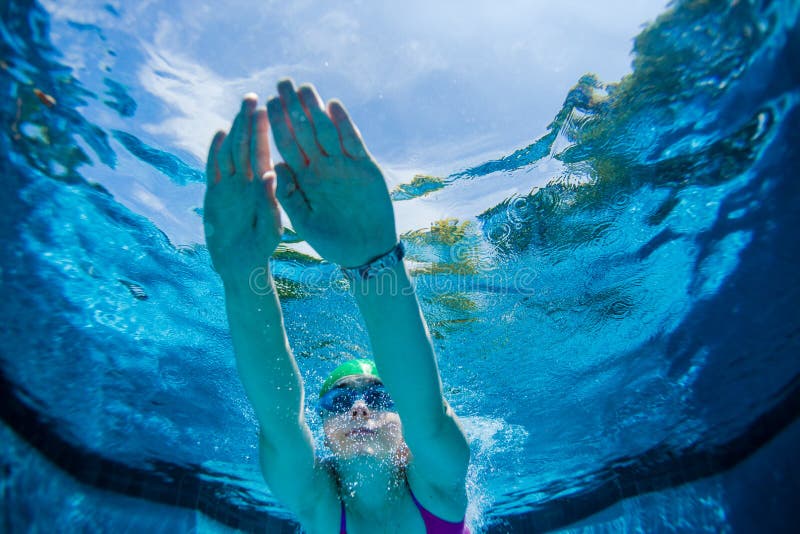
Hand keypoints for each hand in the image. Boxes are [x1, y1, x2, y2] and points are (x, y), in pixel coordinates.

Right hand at [204, 95, 281, 286]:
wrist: (240, 264)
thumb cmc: (261, 247)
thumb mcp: (270, 228)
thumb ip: (269, 202)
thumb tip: (271, 174)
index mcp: (263, 187)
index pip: (264, 153)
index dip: (265, 132)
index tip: (270, 109)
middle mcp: (247, 182)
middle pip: (246, 147)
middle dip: (249, 123)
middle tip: (252, 98)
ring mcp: (230, 186)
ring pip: (232, 153)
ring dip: (235, 131)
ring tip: (239, 110)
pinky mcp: (214, 194)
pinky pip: (215, 169)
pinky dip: (216, 152)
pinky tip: (220, 135)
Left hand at [266, 79, 396, 267]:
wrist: (366, 251)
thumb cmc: (332, 240)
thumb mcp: (305, 221)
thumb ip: (289, 195)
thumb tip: (272, 166)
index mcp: (304, 177)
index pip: (287, 144)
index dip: (277, 124)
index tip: (265, 103)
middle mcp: (322, 166)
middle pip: (305, 131)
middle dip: (293, 107)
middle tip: (282, 83)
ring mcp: (344, 164)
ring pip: (327, 130)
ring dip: (316, 109)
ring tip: (304, 88)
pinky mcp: (365, 166)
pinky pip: (352, 141)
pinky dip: (344, 124)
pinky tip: (333, 106)